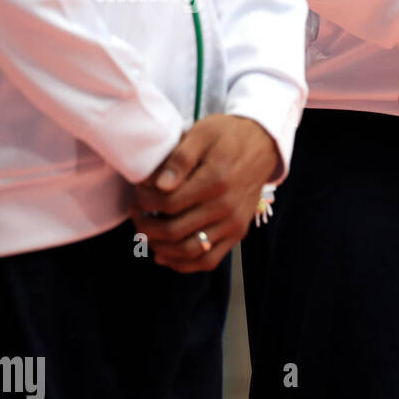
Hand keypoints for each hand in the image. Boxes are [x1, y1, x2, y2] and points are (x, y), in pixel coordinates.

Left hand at [132, 114, 280, 272]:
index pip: (167, 203)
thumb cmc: (228, 136)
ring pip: (189, 251)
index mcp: (215, 181)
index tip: (138, 191)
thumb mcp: (202, 134)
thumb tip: (159, 185)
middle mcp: (226, 208)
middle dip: (145, 226)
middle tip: (135, 213)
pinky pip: (209, 260)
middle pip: (174, 231)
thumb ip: (180, 158)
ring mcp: (233, 224)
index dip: (144, 200)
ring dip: (160, 247)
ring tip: (147, 233)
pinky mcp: (238, 233)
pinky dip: (184, 264)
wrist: (263, 145)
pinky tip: (165, 256)